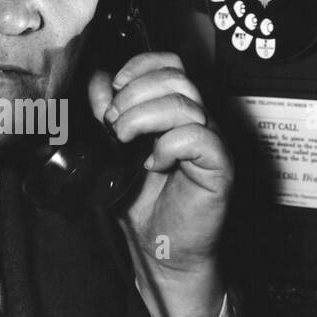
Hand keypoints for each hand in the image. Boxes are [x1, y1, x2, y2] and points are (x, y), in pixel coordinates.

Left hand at [88, 52, 231, 316]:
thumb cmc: (142, 204)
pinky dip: (169, 145)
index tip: (114, 89)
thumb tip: (98, 83)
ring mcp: (211, 142)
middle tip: (114, 125)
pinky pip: (198, 137)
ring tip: (126, 143)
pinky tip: (154, 164)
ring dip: (144, 117)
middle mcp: (197, 120)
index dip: (140, 67)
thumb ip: (106, 115)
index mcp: (174, 110)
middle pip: (176, 77)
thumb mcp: (112, 151)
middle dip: (134, 94)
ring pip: (185, 103)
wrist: (162, 252)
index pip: (169, 63)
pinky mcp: (219, 167)